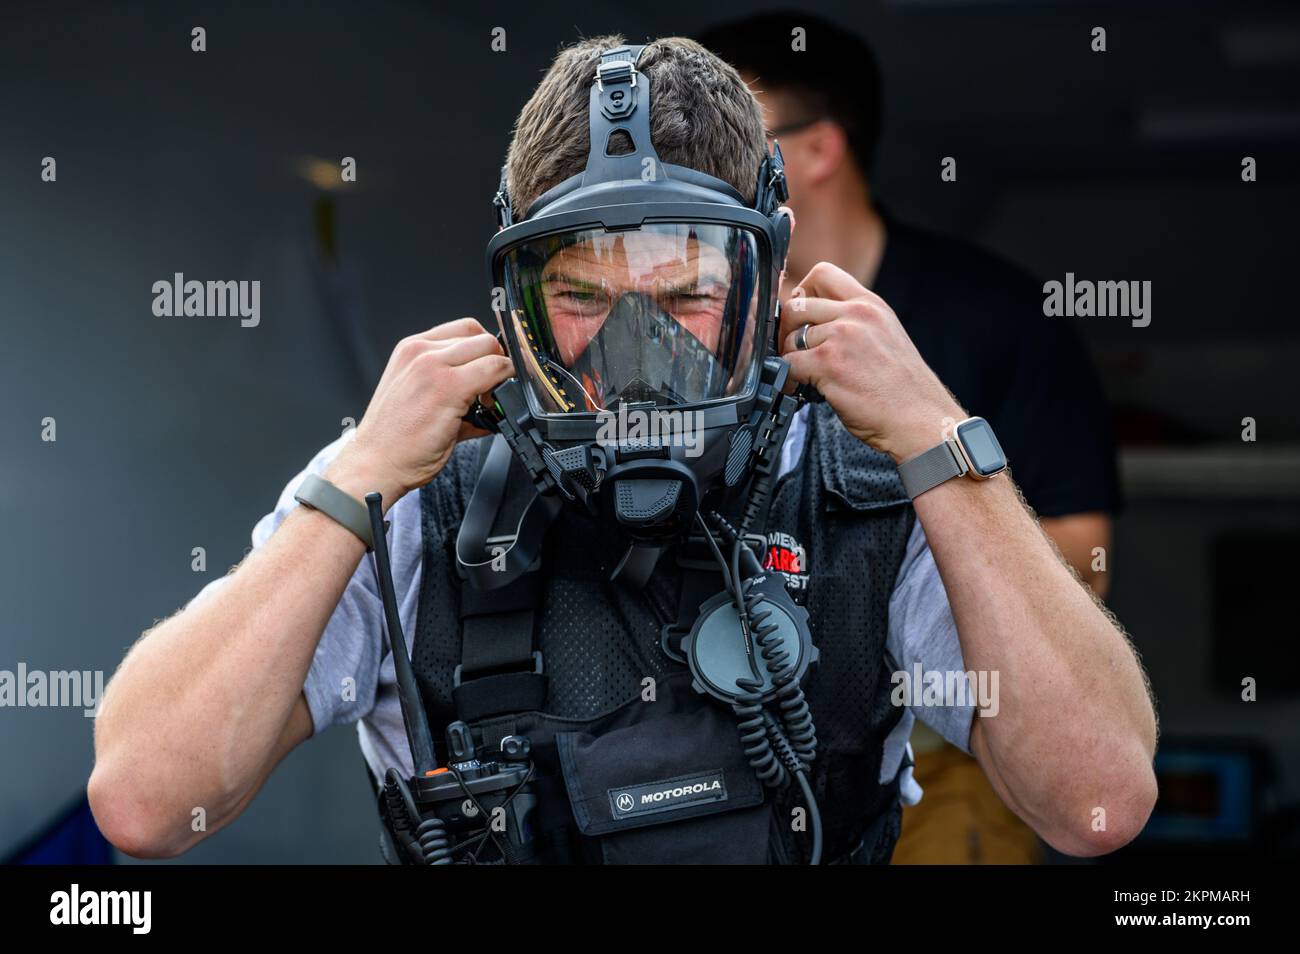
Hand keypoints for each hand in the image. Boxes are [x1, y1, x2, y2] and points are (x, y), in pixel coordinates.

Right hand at [326, 318, 512, 507]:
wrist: (376, 464)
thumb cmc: (394, 440)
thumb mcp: (417, 396)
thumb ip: (451, 384)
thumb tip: (486, 391)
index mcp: (412, 350)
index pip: (464, 330)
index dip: (484, 351)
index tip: (488, 371)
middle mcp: (421, 352)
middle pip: (480, 337)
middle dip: (495, 361)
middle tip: (492, 389)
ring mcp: (434, 367)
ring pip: (490, 350)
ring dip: (501, 373)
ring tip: (489, 401)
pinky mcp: (449, 387)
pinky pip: (496, 370)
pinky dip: (505, 386)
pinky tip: (491, 408)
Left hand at [781, 262, 964, 463]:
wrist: (921, 419)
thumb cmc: (905, 391)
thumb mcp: (886, 337)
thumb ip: (856, 324)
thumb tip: (818, 326)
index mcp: (871, 306)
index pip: (823, 273)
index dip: (802, 291)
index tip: (801, 315)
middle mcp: (857, 315)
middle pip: (796, 303)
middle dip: (787, 328)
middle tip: (792, 349)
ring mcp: (842, 337)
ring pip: (790, 336)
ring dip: (788, 357)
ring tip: (800, 374)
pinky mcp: (828, 364)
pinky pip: (789, 363)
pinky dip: (788, 379)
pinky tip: (798, 389)